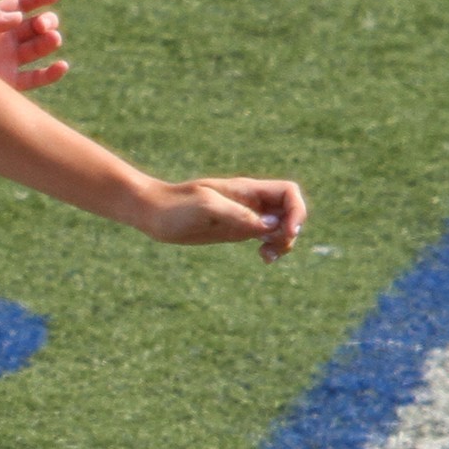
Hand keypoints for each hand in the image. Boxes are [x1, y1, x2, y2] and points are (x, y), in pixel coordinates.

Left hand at [0, 0, 66, 90]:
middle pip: (35, 25)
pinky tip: (61, 66)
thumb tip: (18, 17)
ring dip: (49, 41)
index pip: (21, 4)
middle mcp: (5, 39)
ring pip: (39, 48)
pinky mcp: (10, 83)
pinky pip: (36, 78)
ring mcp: (9, 61)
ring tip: (52, 39)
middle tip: (42, 25)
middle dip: (45, 22)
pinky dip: (51, 73)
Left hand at [139, 176, 306, 261]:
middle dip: (291, 229)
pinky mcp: (234, 230)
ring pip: (280, 226)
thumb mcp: (207, 207)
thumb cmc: (175, 206)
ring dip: (283, 242)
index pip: (288, 192)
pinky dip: (272, 247)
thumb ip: (239, 215)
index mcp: (246, 190)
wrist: (152, 213)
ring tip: (267, 256)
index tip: (285, 232)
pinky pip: (264, 236)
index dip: (297, 211)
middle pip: (289, 211)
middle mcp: (249, 202)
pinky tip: (263, 258)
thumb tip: (272, 225)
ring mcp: (243, 216)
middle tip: (273, 246)